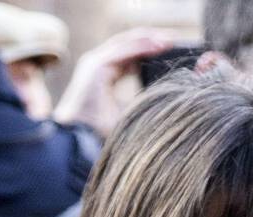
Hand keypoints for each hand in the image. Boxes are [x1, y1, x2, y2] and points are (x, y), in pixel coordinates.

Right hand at [53, 28, 180, 136]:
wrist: (79, 142)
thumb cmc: (101, 135)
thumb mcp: (128, 115)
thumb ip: (141, 102)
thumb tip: (164, 98)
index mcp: (105, 76)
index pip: (129, 57)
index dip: (148, 52)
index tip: (168, 51)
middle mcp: (98, 65)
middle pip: (128, 45)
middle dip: (151, 41)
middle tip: (173, 41)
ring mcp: (95, 63)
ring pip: (126, 43)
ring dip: (148, 40)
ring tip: (169, 40)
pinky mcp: (96, 65)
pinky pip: (123, 50)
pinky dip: (141, 47)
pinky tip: (158, 46)